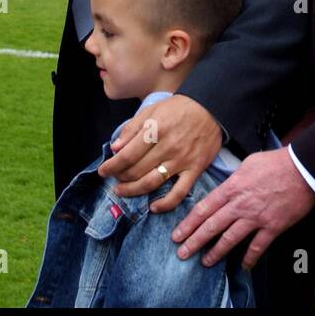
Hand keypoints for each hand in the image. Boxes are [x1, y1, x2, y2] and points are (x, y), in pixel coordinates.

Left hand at [98, 96, 221, 212]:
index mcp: (155, 130)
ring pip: (152, 183)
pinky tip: (153, 207)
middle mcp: (167, 147)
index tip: (103, 171)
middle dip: (120, 177)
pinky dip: (165, 204)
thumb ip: (132, 128)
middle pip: (137, 170)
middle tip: (114, 178)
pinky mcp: (195, 170)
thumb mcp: (152, 110)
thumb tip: (115, 148)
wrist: (211, 108)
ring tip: (122, 191)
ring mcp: (182, 160)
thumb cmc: (178, 108)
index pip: (127, 155)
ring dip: (133, 190)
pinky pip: (179, 192)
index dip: (112, 166)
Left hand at [171, 148, 314, 269]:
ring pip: (230, 239)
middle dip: (194, 241)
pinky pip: (258, 246)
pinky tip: (243, 266)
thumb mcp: (247, 164)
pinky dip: (250, 257)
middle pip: (212, 226)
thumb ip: (234, 179)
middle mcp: (240, 204)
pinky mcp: (273, 226)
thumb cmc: (275, 162)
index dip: (189, 223)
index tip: (177, 234)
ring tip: (205, 262)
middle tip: (182, 253)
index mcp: (232, 187)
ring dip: (216, 252)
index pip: (204, 208)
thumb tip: (226, 187)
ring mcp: (256, 217)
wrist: (302, 169)